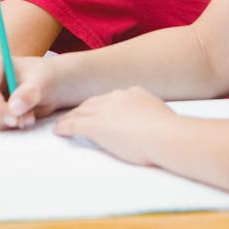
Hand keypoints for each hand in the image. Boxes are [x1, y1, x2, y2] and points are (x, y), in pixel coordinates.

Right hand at [0, 54, 60, 129]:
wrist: (48, 85)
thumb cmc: (45, 78)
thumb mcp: (43, 83)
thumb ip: (29, 94)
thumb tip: (14, 107)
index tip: (16, 120)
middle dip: (3, 119)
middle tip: (26, 120)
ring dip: (3, 124)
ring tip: (26, 116)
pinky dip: (0, 126)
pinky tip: (17, 118)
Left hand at [53, 87, 175, 165]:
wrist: (165, 135)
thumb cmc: (170, 132)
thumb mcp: (162, 117)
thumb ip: (152, 117)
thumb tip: (155, 124)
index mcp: (134, 93)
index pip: (112, 99)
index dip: (103, 106)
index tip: (99, 111)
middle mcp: (117, 97)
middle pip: (94, 102)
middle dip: (84, 109)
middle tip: (75, 115)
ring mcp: (104, 109)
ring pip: (81, 111)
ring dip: (71, 117)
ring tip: (63, 123)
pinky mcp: (95, 125)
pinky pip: (74, 124)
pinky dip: (64, 127)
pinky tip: (58, 131)